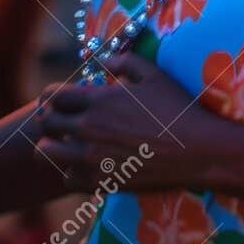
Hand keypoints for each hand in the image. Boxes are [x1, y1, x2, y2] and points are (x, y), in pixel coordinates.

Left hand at [34, 54, 224, 192]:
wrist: (198, 151)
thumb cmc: (178, 109)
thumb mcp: (154, 75)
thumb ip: (124, 62)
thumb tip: (103, 61)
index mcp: (99, 100)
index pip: (52, 95)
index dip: (54, 96)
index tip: (65, 100)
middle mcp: (88, 128)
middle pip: (45, 122)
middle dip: (52, 119)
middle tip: (66, 122)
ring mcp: (91, 158)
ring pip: (46, 152)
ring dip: (55, 146)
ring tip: (71, 145)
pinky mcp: (100, 182)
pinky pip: (67, 178)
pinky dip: (74, 172)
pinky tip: (90, 166)